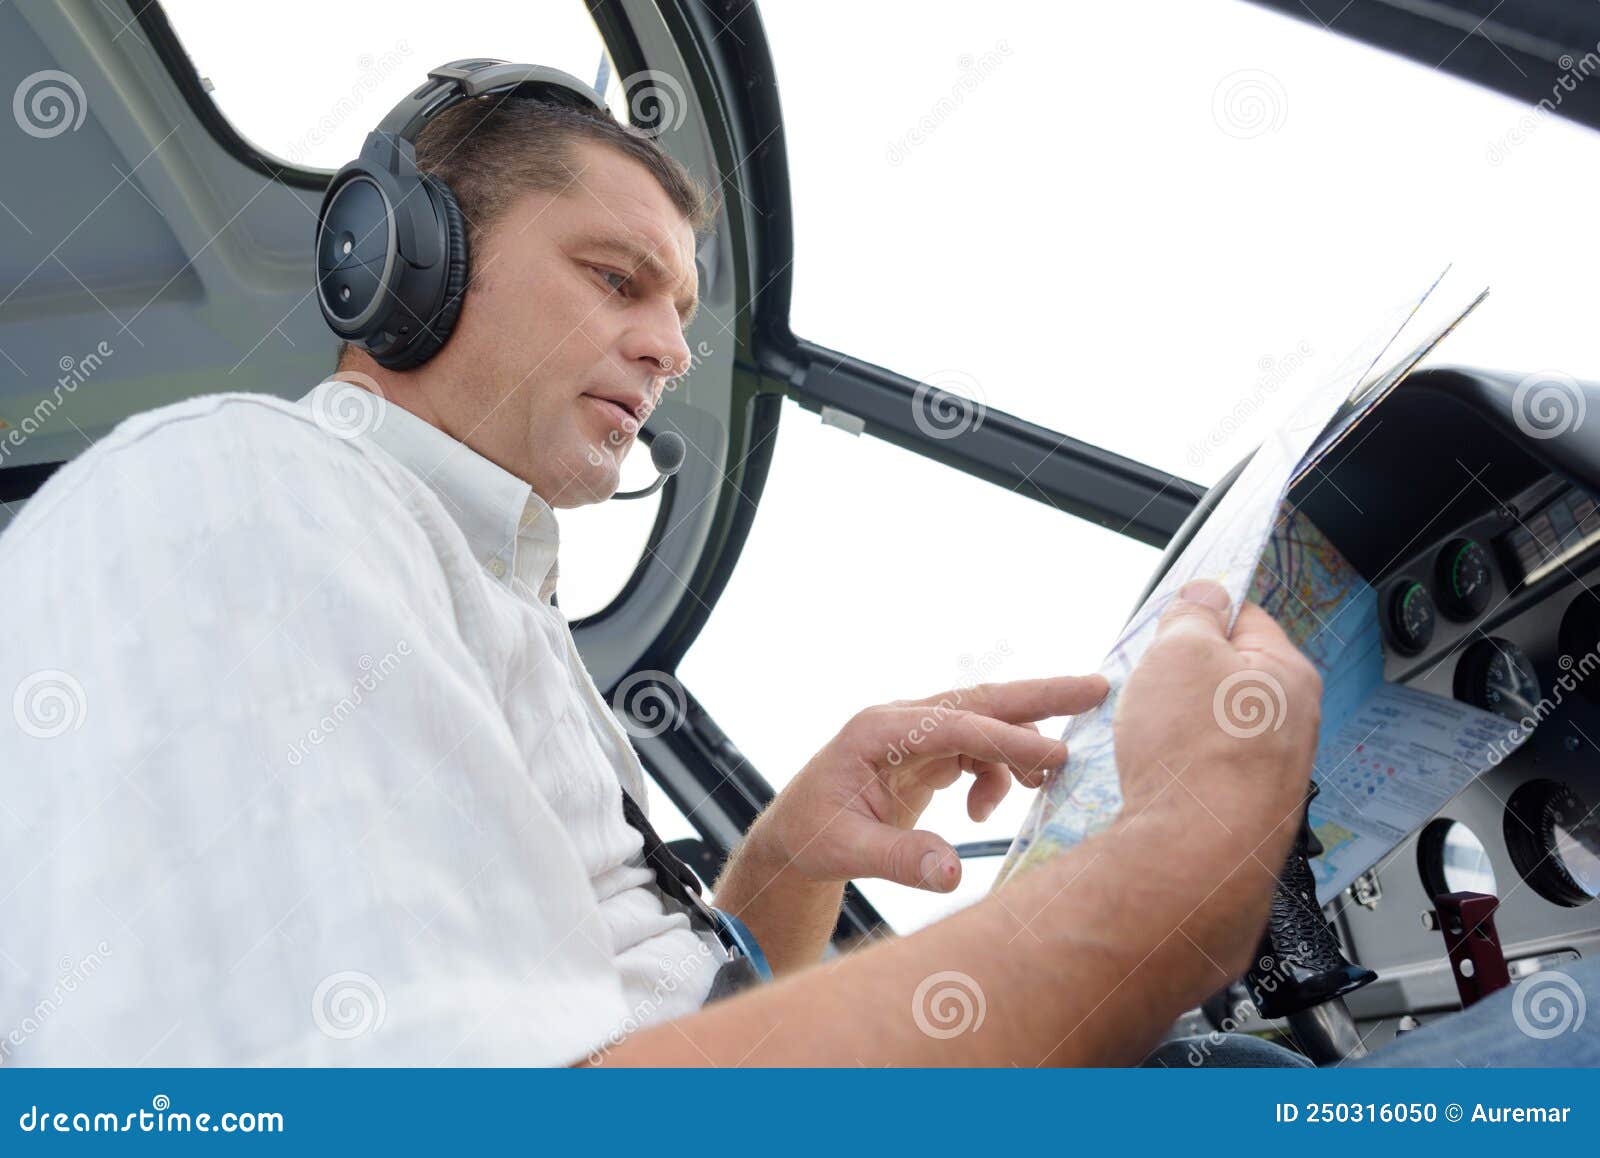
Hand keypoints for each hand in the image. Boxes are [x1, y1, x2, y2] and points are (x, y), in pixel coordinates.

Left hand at [750, 676, 1108, 893]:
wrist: (796, 835)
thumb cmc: (811, 835)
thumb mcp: (847, 850)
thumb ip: (900, 859)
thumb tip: (953, 875)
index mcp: (877, 731)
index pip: (952, 724)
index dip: (1005, 739)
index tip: (1055, 757)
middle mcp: (901, 720)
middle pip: (979, 700)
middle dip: (1040, 695)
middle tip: (1099, 688)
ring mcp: (916, 734)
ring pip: (986, 722)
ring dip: (1024, 742)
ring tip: (1053, 775)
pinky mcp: (927, 753)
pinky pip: (978, 750)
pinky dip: (998, 772)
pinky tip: (986, 811)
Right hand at [1109, 579, 1321, 978]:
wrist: (1193, 855)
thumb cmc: (1196, 754)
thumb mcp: (1180, 651)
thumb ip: (1192, 614)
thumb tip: (1206, 594)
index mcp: (1288, 675)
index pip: (1246, 618)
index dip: (1201, 616)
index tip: (1172, 624)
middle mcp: (1291, 725)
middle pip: (1226, 678)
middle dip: (1182, 678)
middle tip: (1151, 684)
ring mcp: (1269, 773)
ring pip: (1211, 729)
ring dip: (1174, 726)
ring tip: (1148, 735)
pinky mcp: (1240, 811)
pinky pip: (1201, 771)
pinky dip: (1175, 766)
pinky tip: (1155, 774)